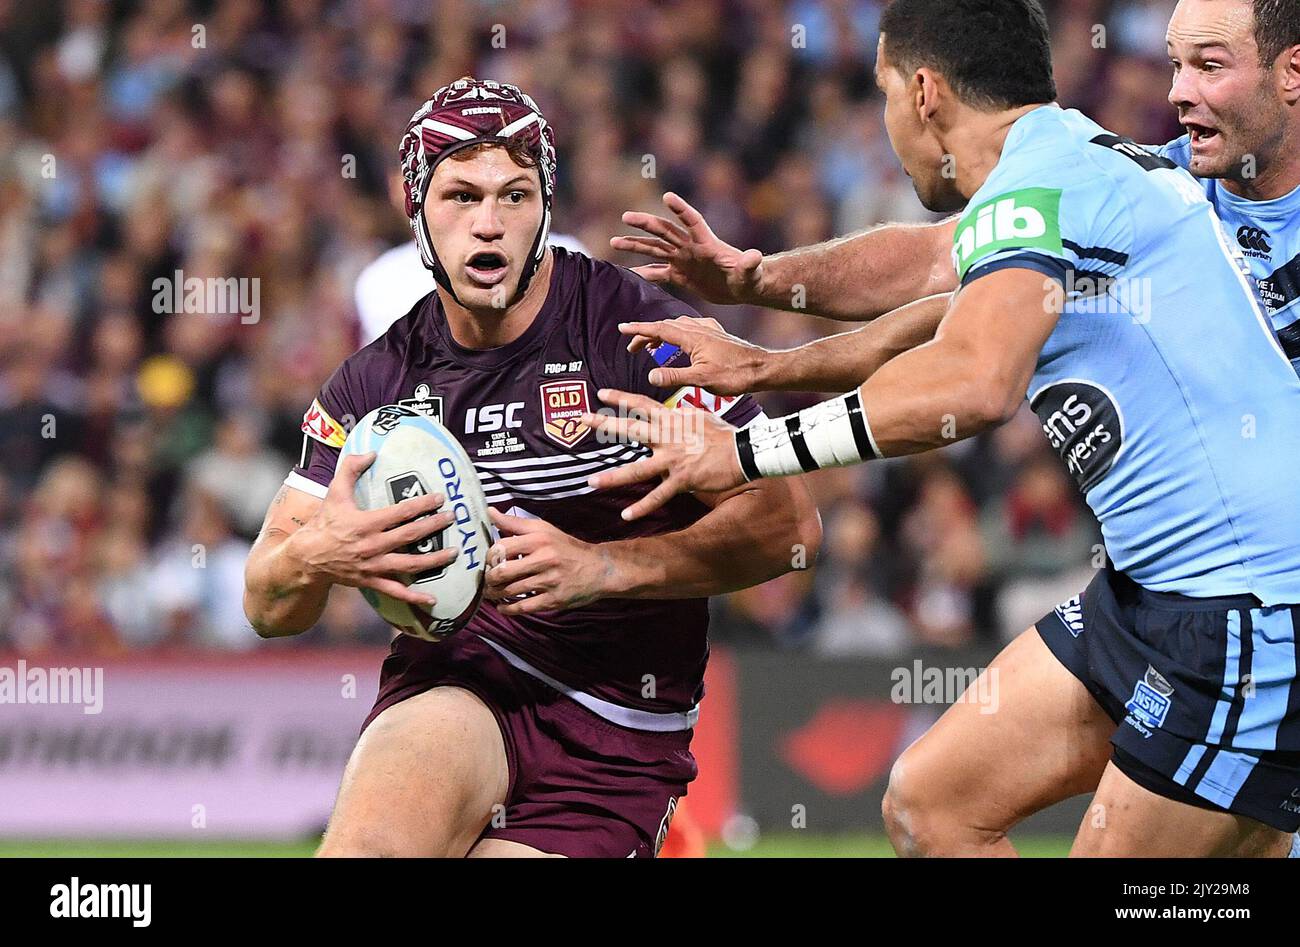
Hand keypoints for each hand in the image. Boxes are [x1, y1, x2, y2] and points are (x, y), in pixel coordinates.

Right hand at [289, 452, 458, 607]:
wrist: (308, 558)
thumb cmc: (324, 523)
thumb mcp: (334, 493)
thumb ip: (350, 468)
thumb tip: (371, 452)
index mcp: (366, 523)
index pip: (400, 512)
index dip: (422, 504)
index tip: (440, 498)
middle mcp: (373, 546)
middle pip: (410, 536)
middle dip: (434, 526)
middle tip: (453, 518)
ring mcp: (374, 566)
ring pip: (410, 564)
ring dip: (434, 559)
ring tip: (454, 552)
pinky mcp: (372, 581)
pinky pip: (396, 591)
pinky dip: (415, 597)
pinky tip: (433, 600)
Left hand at [484, 509, 617, 614]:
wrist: (599, 568)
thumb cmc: (566, 548)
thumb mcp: (543, 530)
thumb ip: (514, 523)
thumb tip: (489, 512)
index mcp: (539, 539)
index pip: (501, 547)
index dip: (489, 557)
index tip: (489, 562)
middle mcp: (544, 559)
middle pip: (503, 571)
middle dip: (489, 578)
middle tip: (487, 580)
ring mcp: (549, 581)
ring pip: (510, 591)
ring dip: (495, 594)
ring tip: (491, 592)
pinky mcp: (554, 600)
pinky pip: (524, 607)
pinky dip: (508, 609)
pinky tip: (503, 606)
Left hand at [582, 390, 745, 520]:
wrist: (744, 451)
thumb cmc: (725, 435)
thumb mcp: (702, 418)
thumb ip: (683, 416)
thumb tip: (676, 411)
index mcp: (672, 420)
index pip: (641, 405)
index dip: (620, 398)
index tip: (601, 394)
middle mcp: (667, 437)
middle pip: (630, 429)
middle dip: (604, 425)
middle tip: (582, 420)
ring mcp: (673, 459)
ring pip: (637, 469)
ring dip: (613, 477)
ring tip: (592, 482)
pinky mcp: (682, 479)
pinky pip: (658, 496)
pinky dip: (642, 507)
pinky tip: (626, 515)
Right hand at [611, 192, 767, 304]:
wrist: (742, 287)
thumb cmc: (750, 278)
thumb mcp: (750, 272)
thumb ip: (750, 264)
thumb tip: (755, 256)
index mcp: (706, 243)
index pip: (692, 221)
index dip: (681, 209)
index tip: (668, 196)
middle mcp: (691, 247)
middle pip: (665, 231)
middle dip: (646, 224)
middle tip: (625, 217)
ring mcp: (683, 260)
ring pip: (655, 249)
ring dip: (635, 245)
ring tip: (614, 242)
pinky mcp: (680, 275)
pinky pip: (658, 272)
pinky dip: (643, 273)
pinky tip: (627, 273)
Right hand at [620, 315, 770, 395]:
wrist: (762, 369)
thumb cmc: (735, 375)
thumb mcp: (702, 379)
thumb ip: (675, 376)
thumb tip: (650, 375)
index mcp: (693, 337)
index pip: (659, 328)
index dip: (639, 329)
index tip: (622, 329)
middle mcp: (700, 329)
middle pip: (666, 326)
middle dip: (647, 334)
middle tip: (632, 347)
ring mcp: (709, 330)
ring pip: (678, 326)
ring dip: (662, 333)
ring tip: (651, 347)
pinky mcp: (717, 335)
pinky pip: (691, 328)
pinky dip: (677, 333)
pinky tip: (680, 343)